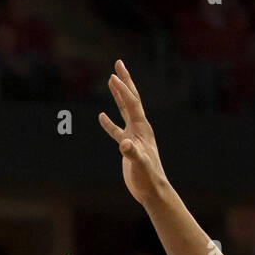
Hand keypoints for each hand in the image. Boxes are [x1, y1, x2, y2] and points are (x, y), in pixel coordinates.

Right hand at [99, 61, 168, 207]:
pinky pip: (116, 130)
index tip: (113, 76)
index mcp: (142, 129)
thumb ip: (132, 153)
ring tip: (111, 80)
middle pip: (131, 99)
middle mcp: (140, 128)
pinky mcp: (128, 146)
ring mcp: (134, 136)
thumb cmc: (148, 178)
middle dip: (125, 81)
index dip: (123, 90)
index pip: (132, 104)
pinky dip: (109, 122)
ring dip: (118, 95)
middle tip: (118, 63)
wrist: (153, 190)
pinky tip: (101, 116)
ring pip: (124, 110)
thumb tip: (123, 144)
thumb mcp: (140, 165)